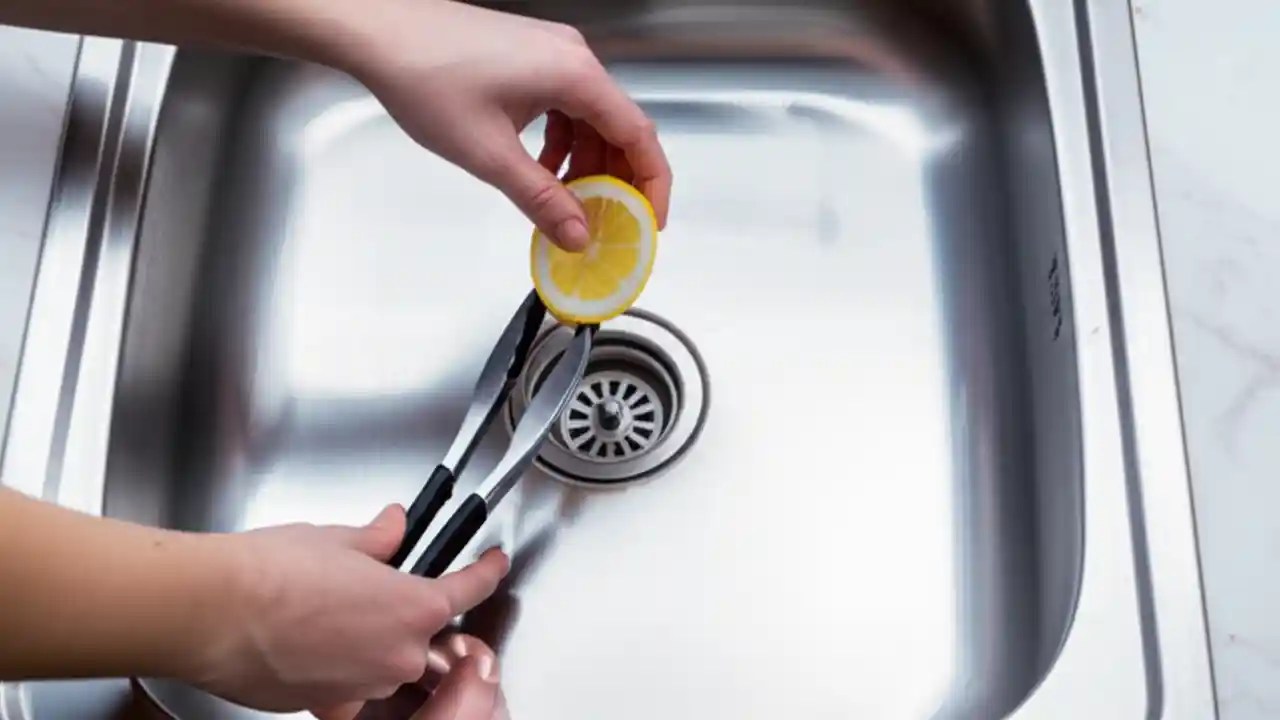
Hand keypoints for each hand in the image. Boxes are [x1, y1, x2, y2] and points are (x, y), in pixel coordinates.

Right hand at [188, 505, 508, 713]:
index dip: (485, 572)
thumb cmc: (270, 573)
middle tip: (366, 584)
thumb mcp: (337, 540)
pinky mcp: (328, 705)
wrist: (212, 612)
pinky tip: (306, 640)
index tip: (494, 562)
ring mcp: (364, 686)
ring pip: (384, 659)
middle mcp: (398, 655)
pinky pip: (348, 683)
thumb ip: (378, 539)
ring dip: (368, 637)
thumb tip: (393, 527)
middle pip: (421, 630)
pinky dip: (336, 664)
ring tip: (325, 609)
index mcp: (413, 607)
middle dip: (402, 607)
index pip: (468, 589)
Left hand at [346, 0, 671, 249]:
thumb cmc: (423, 72)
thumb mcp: (489, 154)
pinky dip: (562, 144)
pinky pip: (565, 107)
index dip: (651, 184)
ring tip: (568, 206)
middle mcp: (571, 58)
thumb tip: (576, 232)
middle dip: (617, 181)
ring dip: (585, 165)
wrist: (377, 31)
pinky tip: (540, 172)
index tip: (650, 221)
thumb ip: (540, 199)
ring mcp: (551, 54)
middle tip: (608, 223)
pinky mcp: (529, 58)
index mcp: (574, 74)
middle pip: (618, 128)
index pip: (638, 135)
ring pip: (590, 120)